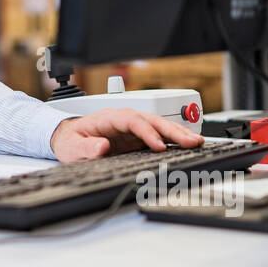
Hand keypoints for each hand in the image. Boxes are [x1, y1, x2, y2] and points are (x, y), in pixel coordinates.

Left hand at [49, 109, 203, 162]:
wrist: (69, 138)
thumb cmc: (71, 141)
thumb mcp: (71, 148)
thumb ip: (85, 148)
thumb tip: (102, 147)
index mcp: (109, 118)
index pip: (133, 122)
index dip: (147, 133)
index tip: (159, 146)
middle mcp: (124, 119)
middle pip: (152, 120)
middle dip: (173, 130)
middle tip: (192, 141)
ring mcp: (132, 128)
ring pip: (159, 125)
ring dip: (179, 133)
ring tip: (197, 142)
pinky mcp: (137, 138)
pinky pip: (159, 136)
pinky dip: (174, 140)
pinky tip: (188, 145)